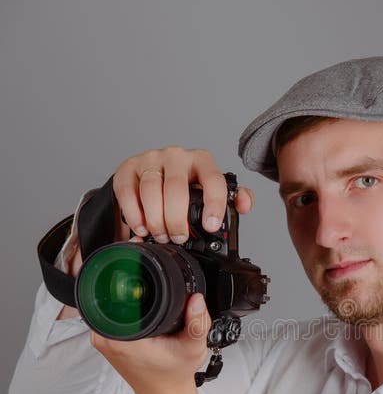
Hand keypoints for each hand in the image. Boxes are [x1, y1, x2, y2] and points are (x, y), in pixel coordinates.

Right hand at [58, 145, 253, 318]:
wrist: (151, 173)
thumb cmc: (185, 185)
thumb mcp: (208, 189)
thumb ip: (230, 197)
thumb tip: (244, 205)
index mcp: (201, 161)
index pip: (213, 179)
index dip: (214, 204)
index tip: (211, 226)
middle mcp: (176, 156)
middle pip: (176, 189)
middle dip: (177, 220)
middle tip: (179, 237)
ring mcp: (150, 159)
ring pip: (151, 191)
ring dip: (155, 219)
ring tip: (160, 235)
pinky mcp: (128, 167)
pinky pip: (128, 191)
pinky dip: (134, 214)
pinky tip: (141, 227)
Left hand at [90, 289, 211, 393]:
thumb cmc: (174, 375)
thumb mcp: (193, 348)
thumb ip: (197, 323)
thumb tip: (196, 299)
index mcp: (122, 339)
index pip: (119, 298)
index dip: (136, 287)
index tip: (152, 290)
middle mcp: (106, 339)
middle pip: (114, 299)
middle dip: (136, 296)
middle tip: (157, 308)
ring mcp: (102, 341)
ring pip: (111, 306)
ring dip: (131, 305)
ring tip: (152, 317)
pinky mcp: (105, 342)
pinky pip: (111, 318)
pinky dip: (127, 315)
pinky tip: (144, 323)